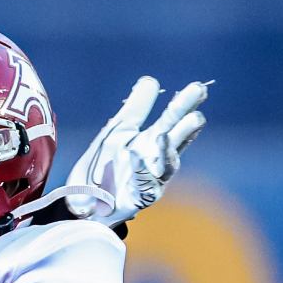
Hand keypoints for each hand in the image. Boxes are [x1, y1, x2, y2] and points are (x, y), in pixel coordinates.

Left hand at [66, 77, 208, 224]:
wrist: (84, 201)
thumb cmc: (105, 166)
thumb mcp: (116, 132)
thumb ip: (135, 109)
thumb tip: (151, 80)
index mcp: (152, 141)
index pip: (172, 119)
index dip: (184, 105)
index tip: (198, 88)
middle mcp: (157, 159)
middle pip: (175, 140)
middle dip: (186, 127)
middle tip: (197, 113)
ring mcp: (151, 180)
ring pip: (167, 164)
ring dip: (169, 150)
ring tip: (167, 135)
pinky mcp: (140, 198)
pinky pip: (144, 184)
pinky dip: (140, 169)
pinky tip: (135, 154)